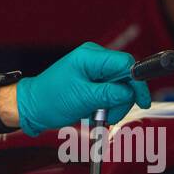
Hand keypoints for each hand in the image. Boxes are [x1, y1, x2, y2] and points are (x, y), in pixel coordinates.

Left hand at [14, 42, 152, 136]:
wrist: (31, 108)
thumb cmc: (48, 100)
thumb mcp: (82, 98)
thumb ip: (109, 94)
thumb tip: (130, 93)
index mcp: (90, 57)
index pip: (125, 64)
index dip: (137, 83)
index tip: (142, 100)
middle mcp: (93, 60)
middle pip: (124, 77)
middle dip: (121, 99)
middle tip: (110, 116)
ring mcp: (93, 72)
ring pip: (118, 88)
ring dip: (112, 106)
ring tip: (96, 116)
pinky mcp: (91, 83)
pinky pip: (108, 93)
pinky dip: (105, 106)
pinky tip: (93, 114)